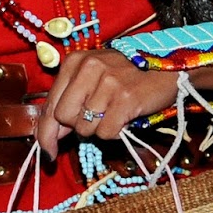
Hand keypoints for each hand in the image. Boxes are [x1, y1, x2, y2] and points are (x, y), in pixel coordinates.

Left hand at [37, 50, 180, 159]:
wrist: (166, 68)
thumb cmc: (125, 76)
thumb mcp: (92, 80)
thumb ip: (69, 103)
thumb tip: (50, 137)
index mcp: (75, 61)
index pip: (50, 104)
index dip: (46, 132)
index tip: (48, 151)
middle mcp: (89, 67)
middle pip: (64, 117)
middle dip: (77, 126)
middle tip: (97, 118)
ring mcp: (108, 82)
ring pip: (85, 128)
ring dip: (99, 128)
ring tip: (114, 112)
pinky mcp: (125, 99)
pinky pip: (106, 132)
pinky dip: (115, 132)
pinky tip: (124, 118)